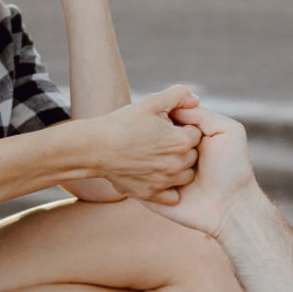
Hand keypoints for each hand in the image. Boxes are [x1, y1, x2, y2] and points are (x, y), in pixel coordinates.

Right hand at [86, 87, 201, 203]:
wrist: (95, 147)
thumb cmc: (123, 122)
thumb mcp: (152, 102)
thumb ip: (179, 95)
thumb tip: (196, 100)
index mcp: (180, 140)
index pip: (196, 134)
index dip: (183, 129)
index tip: (169, 128)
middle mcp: (176, 164)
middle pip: (193, 155)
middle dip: (183, 148)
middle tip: (162, 142)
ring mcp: (164, 181)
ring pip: (185, 176)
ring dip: (178, 168)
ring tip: (159, 158)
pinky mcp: (151, 194)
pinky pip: (172, 196)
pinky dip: (168, 188)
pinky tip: (156, 176)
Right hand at [142, 103, 258, 234]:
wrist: (231, 208)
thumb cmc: (232, 168)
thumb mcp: (227, 131)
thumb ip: (203, 115)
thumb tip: (179, 106)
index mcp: (186, 139)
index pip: (168, 120)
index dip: (166, 116)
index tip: (164, 117)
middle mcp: (172, 156)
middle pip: (154, 137)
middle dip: (157, 137)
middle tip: (164, 143)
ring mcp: (161, 175)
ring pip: (148, 160)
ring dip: (155, 161)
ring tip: (166, 166)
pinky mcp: (154, 195)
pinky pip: (143, 182)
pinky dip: (147, 180)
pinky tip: (155, 178)